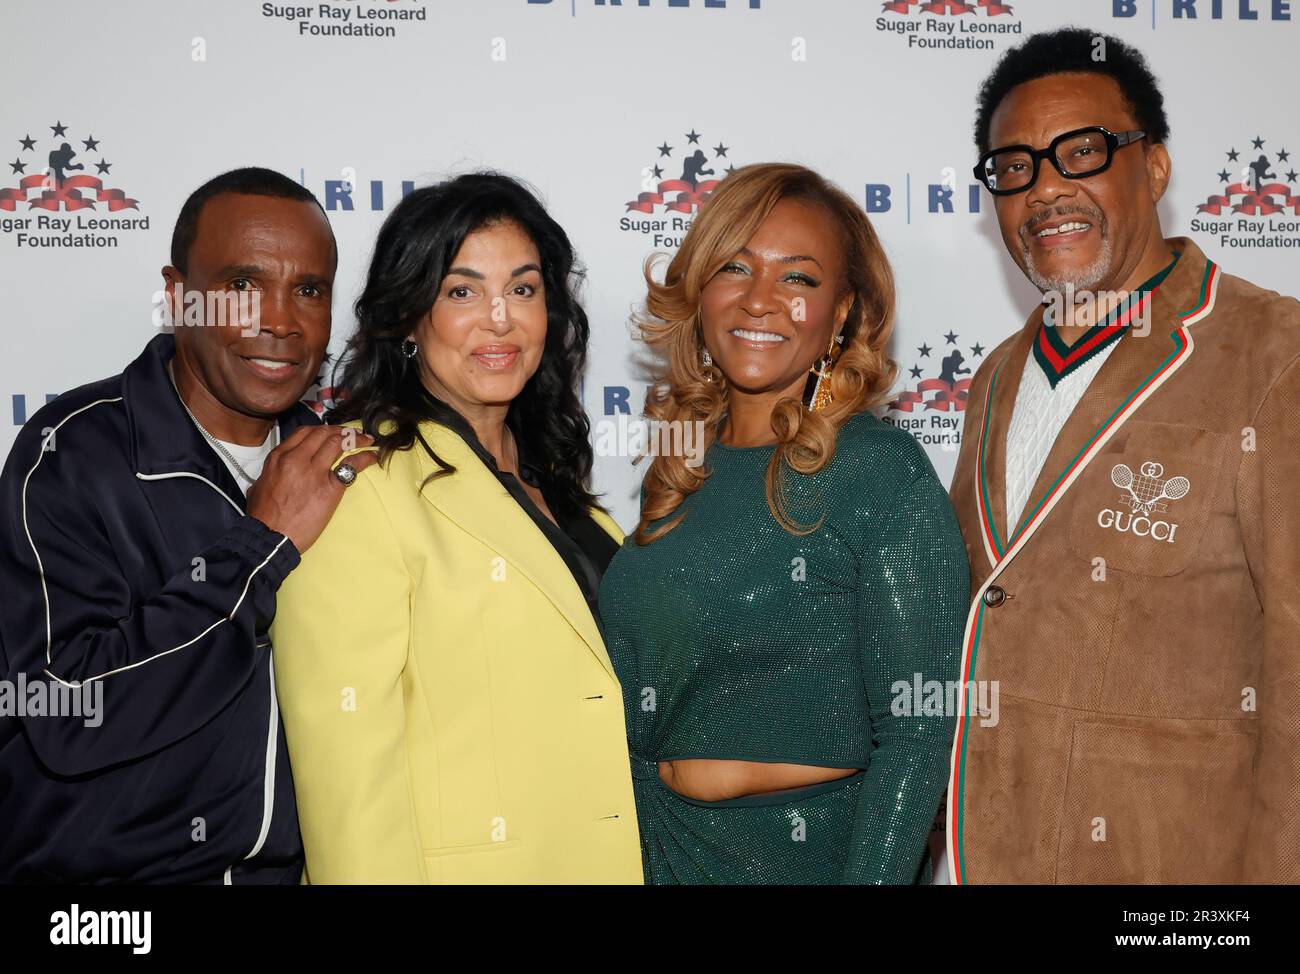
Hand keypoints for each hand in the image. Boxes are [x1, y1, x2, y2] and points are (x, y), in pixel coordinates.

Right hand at [247, 425, 377, 552]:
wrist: (269, 536)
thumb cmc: (262, 516)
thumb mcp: (259, 485)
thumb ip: (271, 473)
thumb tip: (276, 472)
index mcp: (279, 457)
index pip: (305, 432)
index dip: (323, 429)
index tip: (332, 432)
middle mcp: (297, 459)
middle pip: (324, 433)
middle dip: (341, 430)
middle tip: (352, 433)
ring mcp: (315, 472)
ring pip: (338, 443)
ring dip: (356, 438)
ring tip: (367, 439)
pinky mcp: (330, 487)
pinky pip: (352, 465)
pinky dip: (365, 457)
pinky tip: (373, 457)